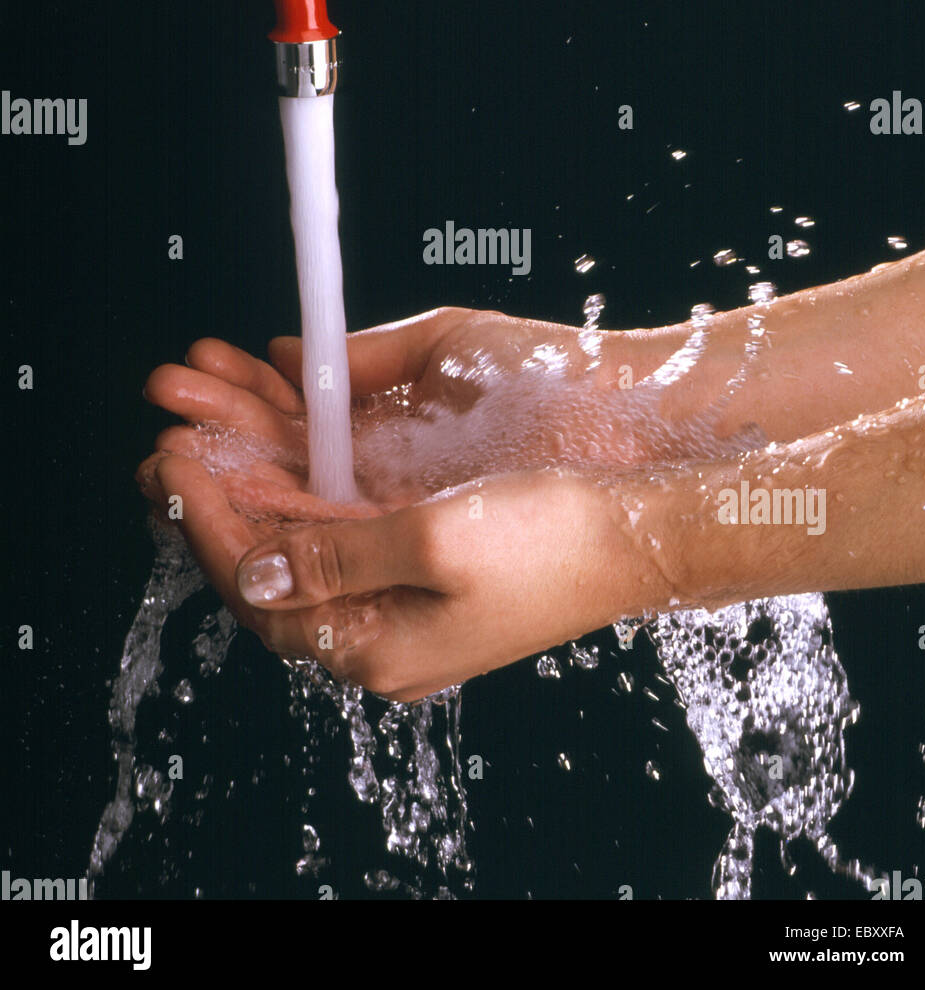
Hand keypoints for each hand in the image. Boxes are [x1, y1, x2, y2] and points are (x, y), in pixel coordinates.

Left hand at [136, 309, 673, 698]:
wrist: (643, 526)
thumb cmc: (555, 542)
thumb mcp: (435, 544)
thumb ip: (335, 554)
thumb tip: (253, 568)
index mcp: (376, 644)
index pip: (257, 586)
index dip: (205, 516)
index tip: (169, 458)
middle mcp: (380, 622)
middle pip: (270, 549)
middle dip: (221, 474)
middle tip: (172, 422)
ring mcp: (401, 584)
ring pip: (302, 517)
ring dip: (257, 451)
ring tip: (210, 393)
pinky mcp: (424, 547)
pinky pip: (343, 502)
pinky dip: (306, 454)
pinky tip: (282, 407)